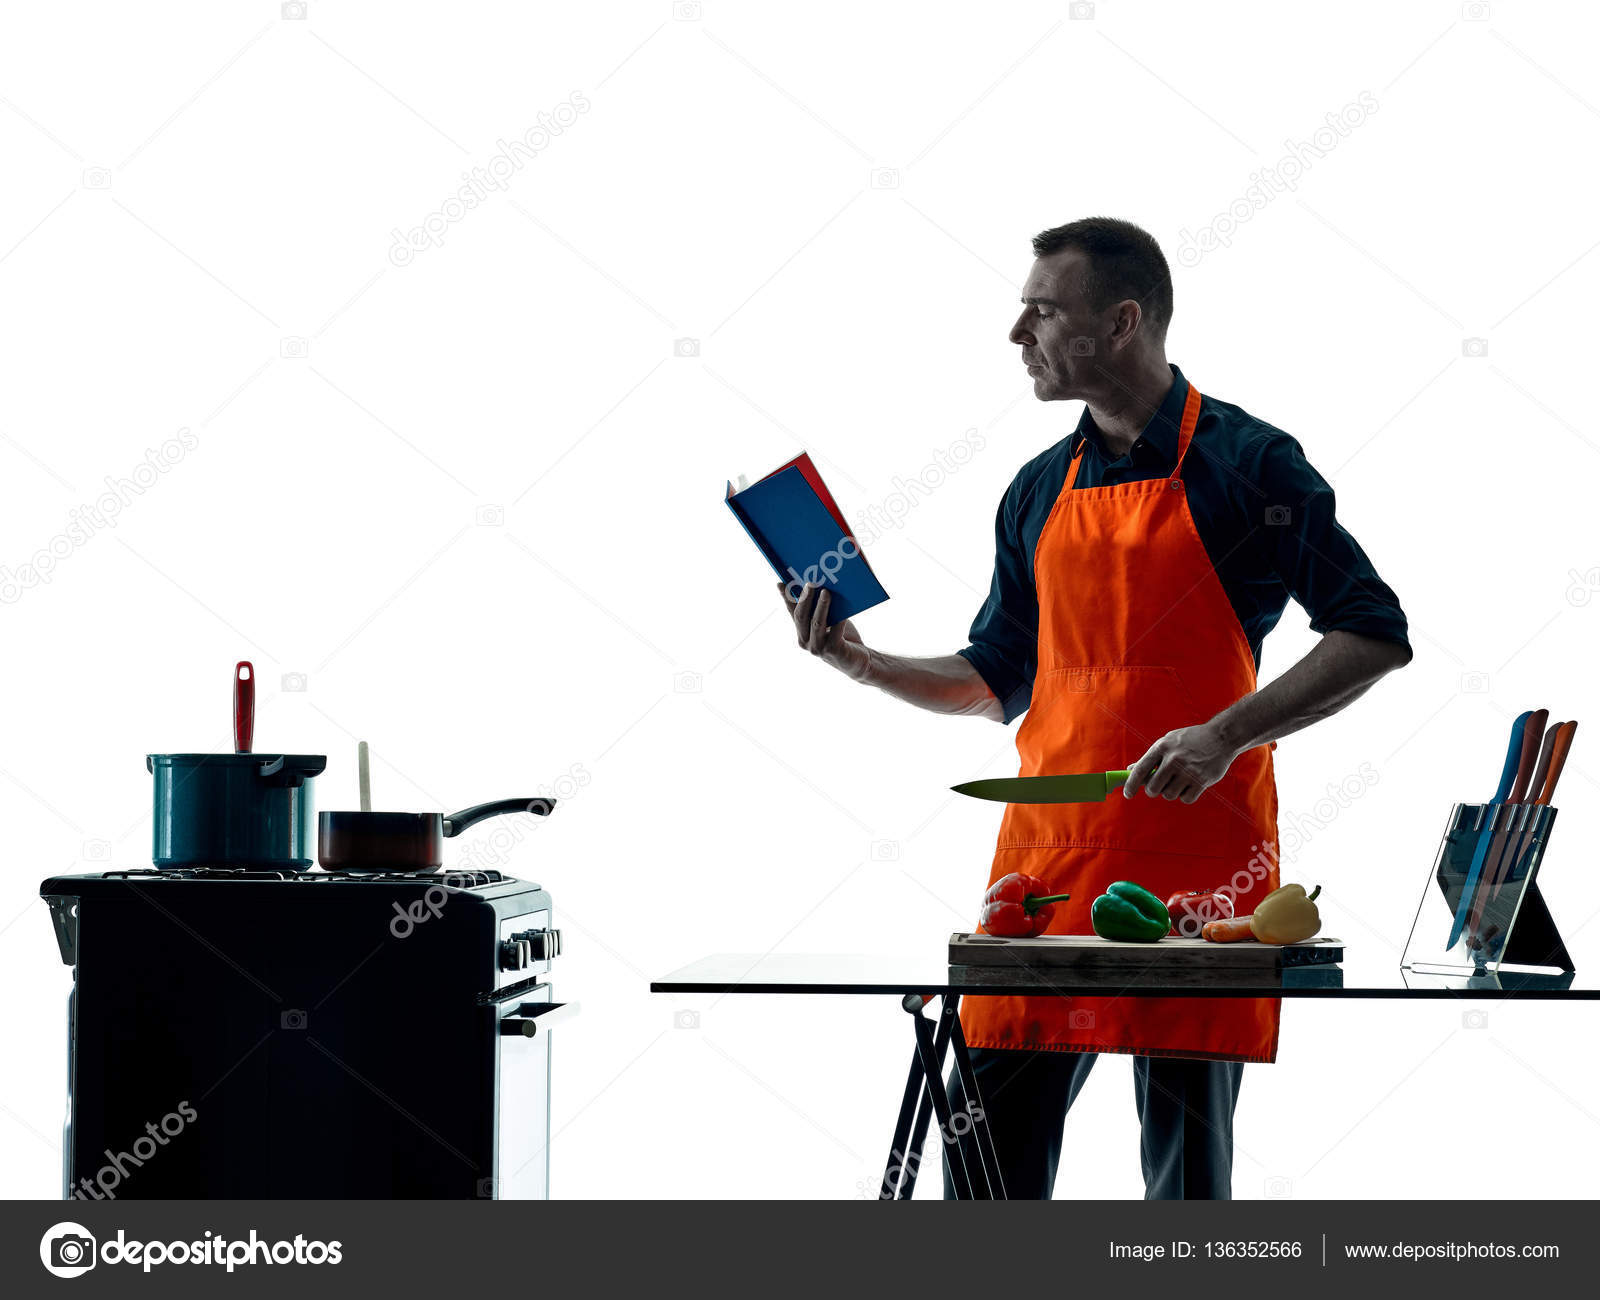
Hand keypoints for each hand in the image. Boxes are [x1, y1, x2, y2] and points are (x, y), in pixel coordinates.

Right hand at [782, 582, 868, 678]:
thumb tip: (822, 585)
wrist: (858, 660)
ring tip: (826, 592)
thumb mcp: (830, 620)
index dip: (786, 597)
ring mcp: (818, 647)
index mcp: (802, 631)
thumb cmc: (843, 637)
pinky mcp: (833, 651)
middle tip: (810, 583)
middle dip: (805, 599)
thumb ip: (822, 609)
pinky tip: (844, 609)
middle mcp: (805, 641)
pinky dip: (839, 619)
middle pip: (801, 617)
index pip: (792, 611)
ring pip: (817, 623)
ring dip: (821, 606)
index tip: (781, 583)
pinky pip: (835, 632)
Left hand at [1123, 721, 1239, 803]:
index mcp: (1162, 747)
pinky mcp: (1202, 781)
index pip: (1140, 770)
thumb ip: (1151, 757)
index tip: (1127, 794)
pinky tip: (1191, 784)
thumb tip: (1130, 771)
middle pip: (1153, 788)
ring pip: (1169, 795)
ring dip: (1171, 792)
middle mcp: (1174, 759)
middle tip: (1158, 786)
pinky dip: (1186, 795)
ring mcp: (1188, 771)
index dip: (1130, 784)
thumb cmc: (1191, 740)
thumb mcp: (1169, 741)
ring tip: (1179, 780)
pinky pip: (1185, 799)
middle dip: (1153, 790)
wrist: (1222, 737)